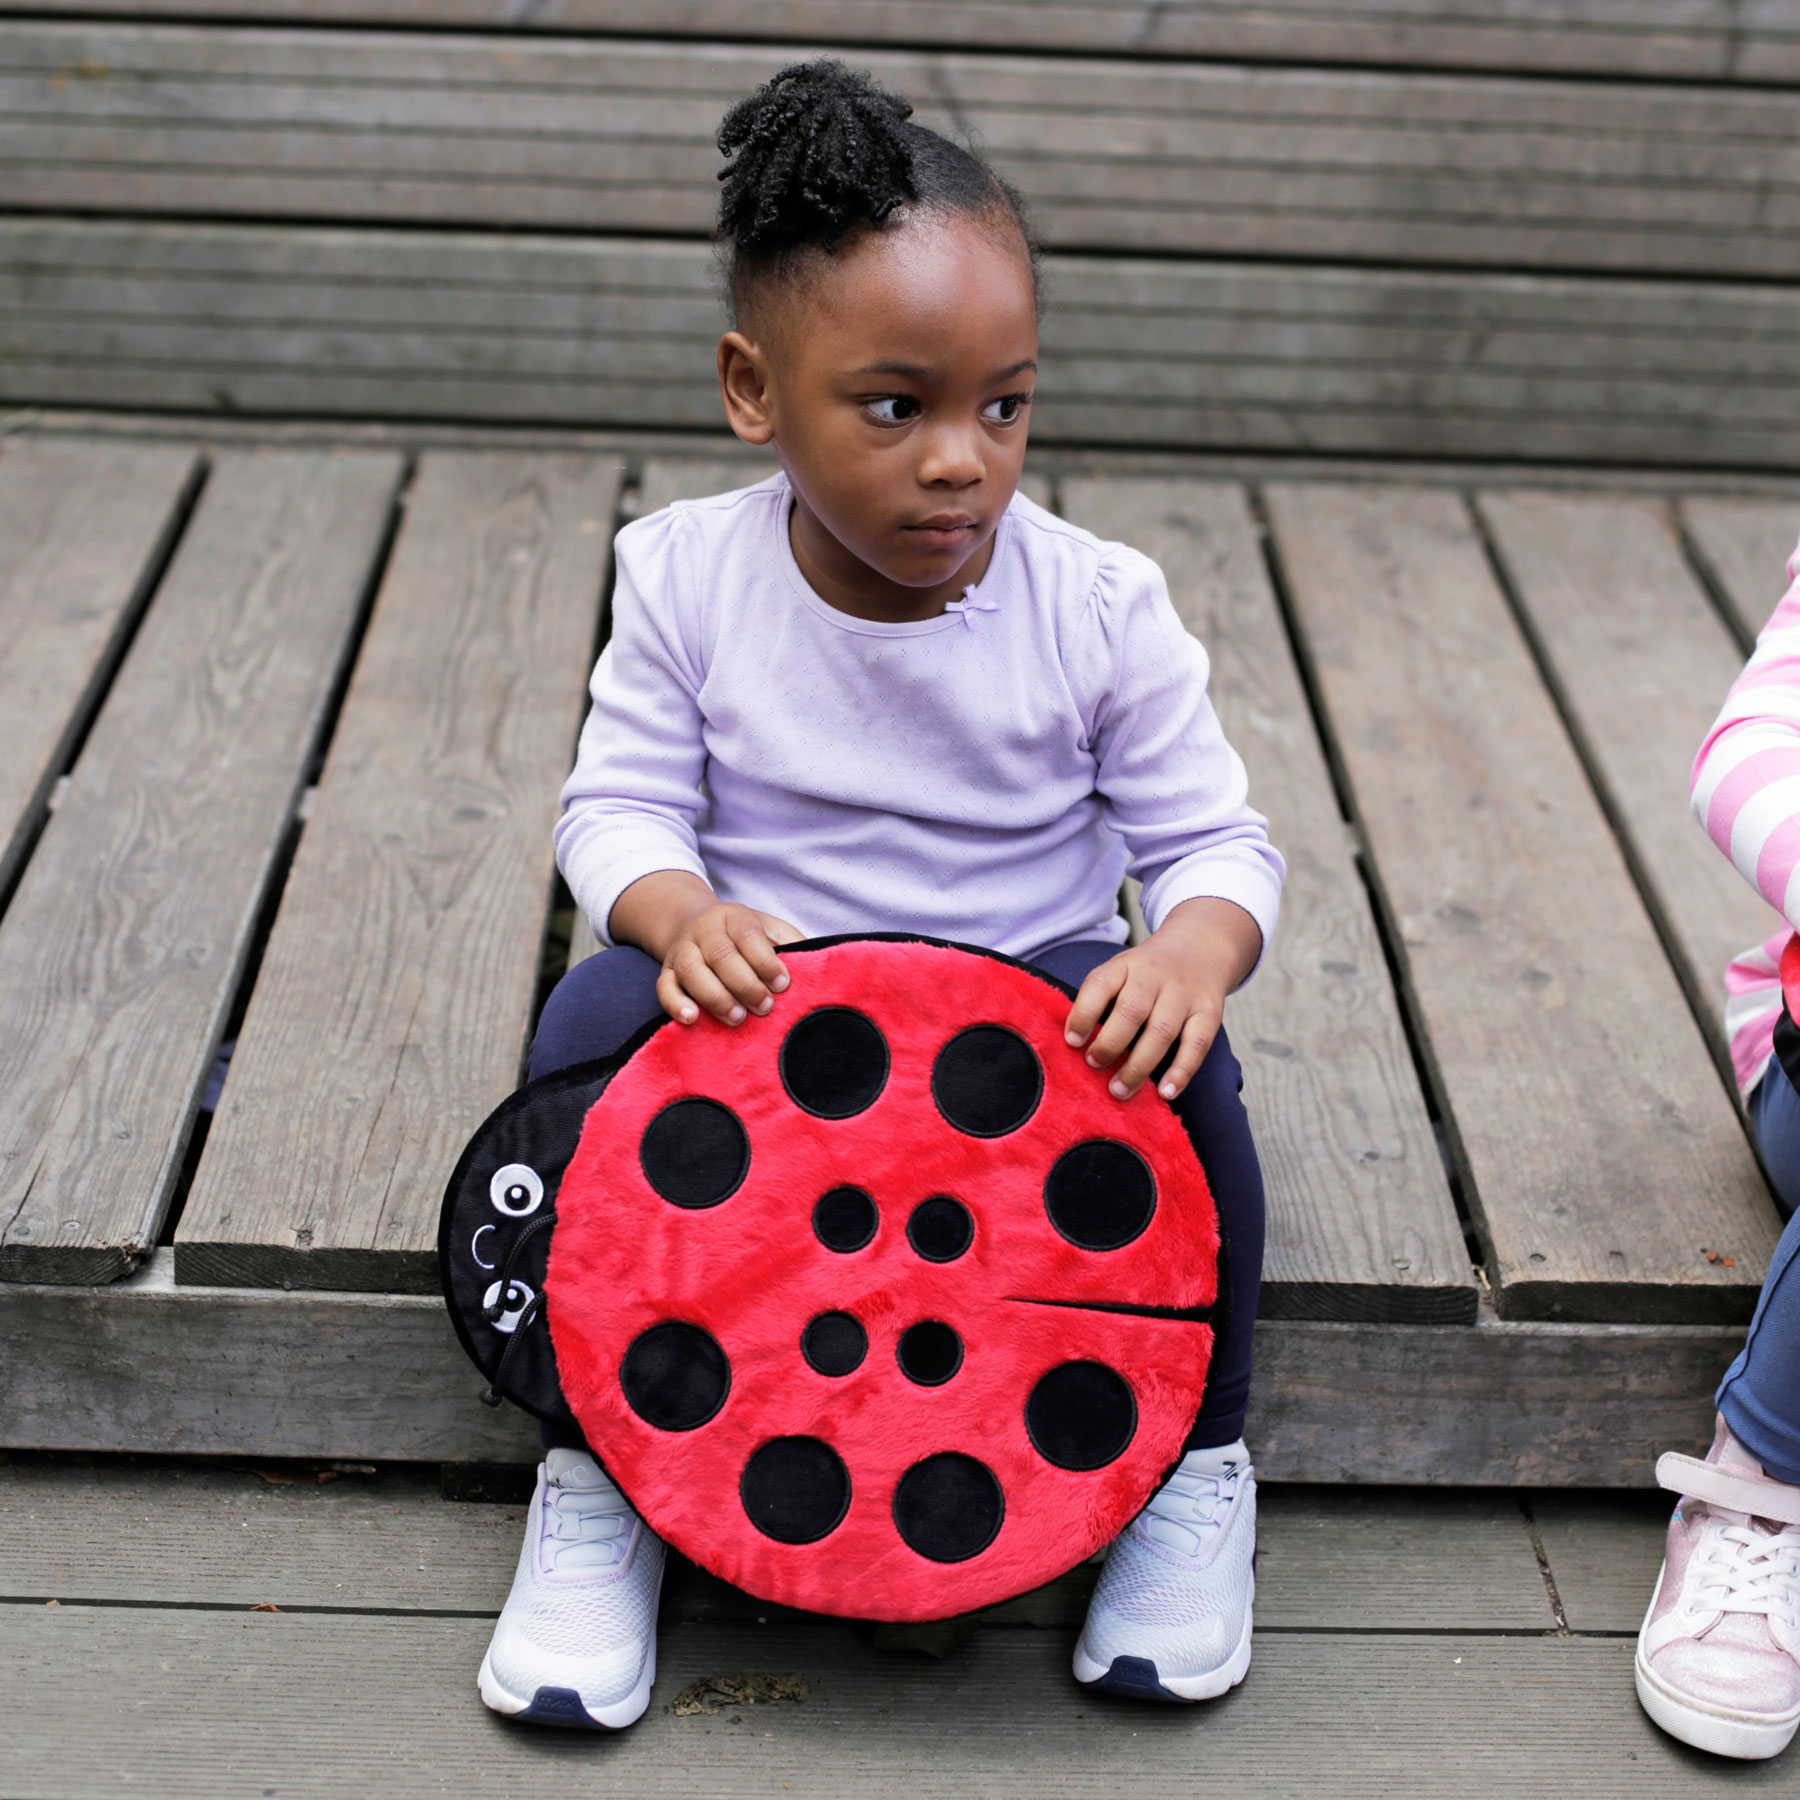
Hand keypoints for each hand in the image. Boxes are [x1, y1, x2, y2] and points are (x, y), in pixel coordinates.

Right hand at [609, 870, 802, 1025]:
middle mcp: (705, 930)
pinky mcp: (666, 972)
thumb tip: (820, 963)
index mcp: (734, 917)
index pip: (749, 936)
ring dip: (716, 997)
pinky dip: (676, 1004)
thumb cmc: (743, 935)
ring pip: (692, 971)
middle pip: (721, 954)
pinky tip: (692, 1019)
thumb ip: (791, 942)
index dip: (766, 961)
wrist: (695, 924)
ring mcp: (682, 950)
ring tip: (737, 1018)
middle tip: (764, 1007)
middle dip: (745, 984)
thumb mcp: (769, 929)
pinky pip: (664, 988)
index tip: (782, 984)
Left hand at [1063, 897, 1261, 1101]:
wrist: (1200, 948)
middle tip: (1094, 1065)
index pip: (1100, 984)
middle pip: (1131, 1011)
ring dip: (1138, 1067)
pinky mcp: (1209, 1012)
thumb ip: (1101, 1000)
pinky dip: (1181, 1072)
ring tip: (1119, 1090)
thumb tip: (1076, 1045)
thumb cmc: (1147, 974)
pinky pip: (1197, 1045)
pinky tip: (1166, 1093)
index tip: (1072, 1043)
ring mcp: (1184, 994)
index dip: (1083, 1014)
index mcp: (1125, 964)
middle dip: (1109, 1044)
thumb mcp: (1121, 970)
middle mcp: (1155, 976)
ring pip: (1161, 1032)